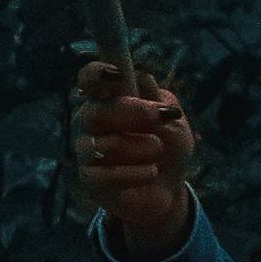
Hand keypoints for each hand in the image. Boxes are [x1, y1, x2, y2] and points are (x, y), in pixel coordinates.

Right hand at [71, 56, 196, 257]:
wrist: (168, 188)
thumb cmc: (167, 145)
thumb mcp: (174, 120)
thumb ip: (159, 100)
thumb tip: (143, 79)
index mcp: (108, 97)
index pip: (90, 79)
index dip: (96, 73)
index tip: (117, 73)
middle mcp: (90, 120)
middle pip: (96, 111)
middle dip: (132, 112)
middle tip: (161, 117)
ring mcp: (86, 149)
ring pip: (103, 145)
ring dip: (138, 147)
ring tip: (158, 150)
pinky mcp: (88, 179)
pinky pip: (103, 176)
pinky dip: (133, 173)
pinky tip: (152, 172)